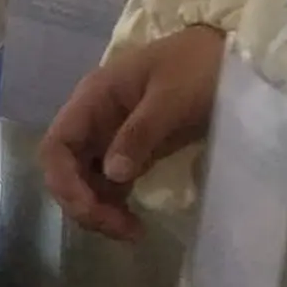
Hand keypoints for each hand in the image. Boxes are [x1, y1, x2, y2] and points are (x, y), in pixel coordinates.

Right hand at [39, 26, 224, 241]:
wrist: (231, 54)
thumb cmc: (198, 66)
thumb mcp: (171, 97)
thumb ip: (139, 133)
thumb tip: (111, 176)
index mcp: (94, 98)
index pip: (56, 145)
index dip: (64, 182)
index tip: (93, 210)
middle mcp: (94, 118)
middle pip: (66, 169)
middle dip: (83, 203)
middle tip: (122, 229)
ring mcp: (112, 134)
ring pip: (85, 180)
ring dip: (98, 209)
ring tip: (131, 231)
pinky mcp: (133, 148)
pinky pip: (110, 182)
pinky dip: (114, 204)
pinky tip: (134, 221)